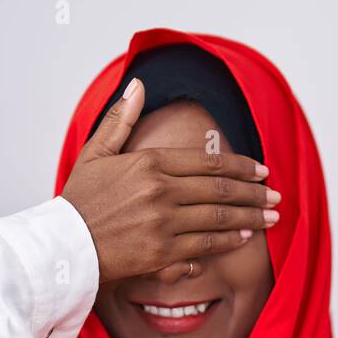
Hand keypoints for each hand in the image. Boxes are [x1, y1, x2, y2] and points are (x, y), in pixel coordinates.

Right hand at [61, 77, 279, 283]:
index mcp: (149, 163)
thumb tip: (137, 85)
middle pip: (220, 189)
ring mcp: (163, 223)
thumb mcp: (95, 153)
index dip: (241, 166)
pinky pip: (205, 245)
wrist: (62, 246)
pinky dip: (228, 240)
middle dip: (254, 192)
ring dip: (249, 217)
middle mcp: (161, 191)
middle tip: (275, 196)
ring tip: (270, 217)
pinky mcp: (162, 252)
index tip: (261, 171)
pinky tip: (244, 236)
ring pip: (219, 217)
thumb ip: (121, 119)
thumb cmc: (78, 202)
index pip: (208, 161)